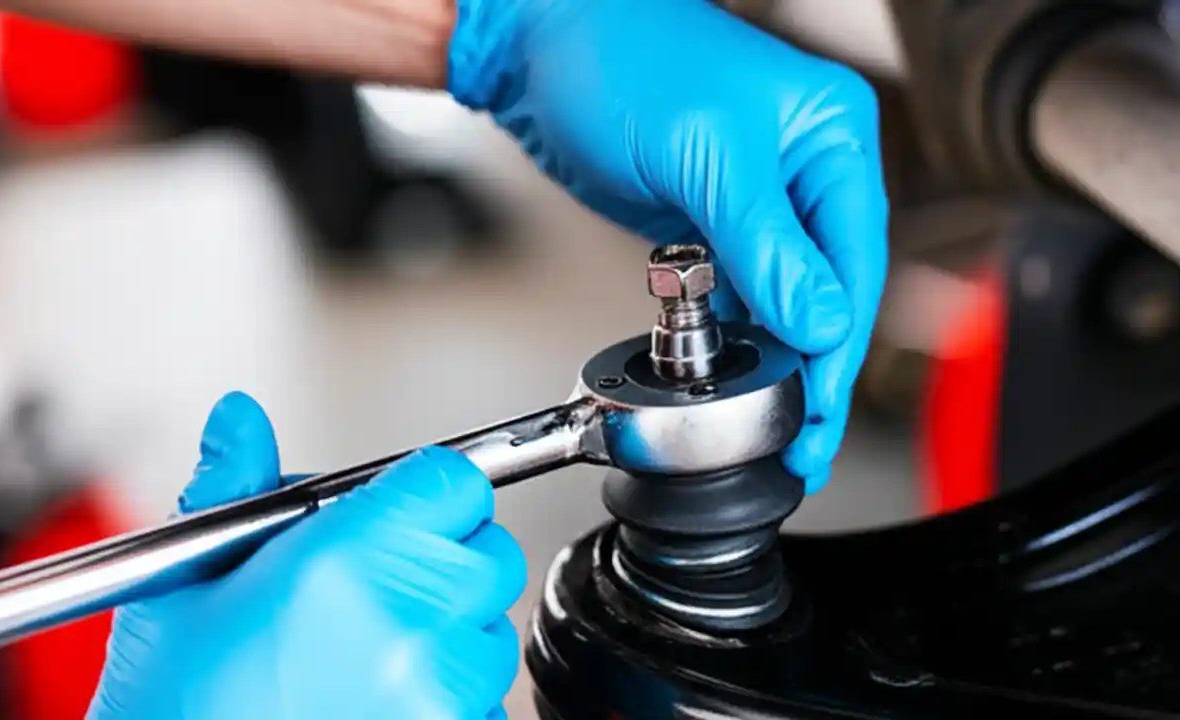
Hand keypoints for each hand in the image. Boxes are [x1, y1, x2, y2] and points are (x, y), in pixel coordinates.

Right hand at [87, 392, 525, 719]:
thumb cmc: (176, 705)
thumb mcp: (184, 586)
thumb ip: (230, 488)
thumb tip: (240, 421)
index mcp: (345, 560)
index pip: (455, 480)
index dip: (429, 489)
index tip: (403, 508)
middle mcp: (407, 620)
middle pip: (488, 552)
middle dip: (445, 558)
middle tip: (379, 585)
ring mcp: (439, 689)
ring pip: (493, 629)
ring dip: (452, 631)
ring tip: (371, 654)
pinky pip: (489, 699)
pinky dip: (453, 695)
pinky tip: (383, 701)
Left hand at [448, 0, 887, 491]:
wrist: (541, 47)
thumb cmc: (623, 60)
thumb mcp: (706, 154)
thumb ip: (768, 246)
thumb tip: (821, 322)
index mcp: (830, 135)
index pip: (855, 259)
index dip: (839, 343)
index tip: (820, 407)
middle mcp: (805, 167)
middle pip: (831, 286)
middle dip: (818, 365)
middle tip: (804, 437)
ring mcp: (758, 196)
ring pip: (788, 293)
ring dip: (781, 356)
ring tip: (774, 420)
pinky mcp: (713, 218)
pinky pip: (744, 286)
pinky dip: (741, 329)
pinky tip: (737, 366)